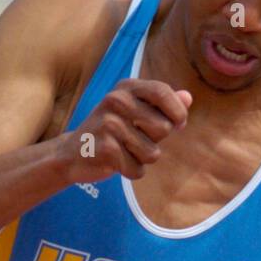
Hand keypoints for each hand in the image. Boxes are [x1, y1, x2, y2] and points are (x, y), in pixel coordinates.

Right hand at [60, 78, 190, 183]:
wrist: (71, 153)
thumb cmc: (110, 132)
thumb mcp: (134, 111)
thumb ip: (161, 104)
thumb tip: (188, 97)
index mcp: (126, 88)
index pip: (163, 92)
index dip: (178, 112)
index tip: (178, 124)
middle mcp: (116, 101)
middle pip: (164, 128)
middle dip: (156, 140)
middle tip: (135, 139)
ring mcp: (110, 125)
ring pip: (153, 153)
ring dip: (143, 159)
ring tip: (124, 151)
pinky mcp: (106, 149)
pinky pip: (137, 169)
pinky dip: (131, 171)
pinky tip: (116, 163)